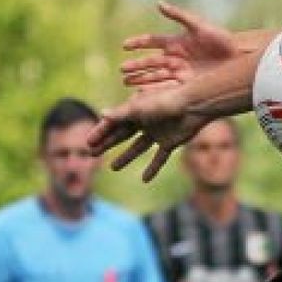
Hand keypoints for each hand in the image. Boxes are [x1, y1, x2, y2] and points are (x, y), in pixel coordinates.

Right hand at [87, 84, 210, 181]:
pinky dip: (153, 169)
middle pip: (122, 135)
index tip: (88, 143)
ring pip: (138, 148)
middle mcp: (146, 122)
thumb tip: (102, 113)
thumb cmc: (165, 102)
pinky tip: (145, 180)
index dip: (101, 132)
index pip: (114, 123)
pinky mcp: (171, 142)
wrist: (193, 106)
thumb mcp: (140, 108)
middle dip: (107, 144)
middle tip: (91, 154)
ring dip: (126, 157)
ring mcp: (158, 133)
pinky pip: (160, 158)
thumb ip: (121, 113)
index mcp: (136, 110)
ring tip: (112, 167)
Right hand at [121, 2, 235, 87]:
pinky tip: (143, 94)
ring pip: (155, 76)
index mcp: (176, 42)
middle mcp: (175, 58)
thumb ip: (179, 15)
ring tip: (126, 82)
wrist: (239, 59)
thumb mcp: (200, 26)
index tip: (125, 45)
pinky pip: (166, 88)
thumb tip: (159, 3)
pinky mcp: (186, 85)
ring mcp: (179, 72)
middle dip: (136, 66)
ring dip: (141, 79)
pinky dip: (154, 90)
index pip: (152, 41)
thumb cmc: (221, 40)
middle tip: (122, 69)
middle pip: (150, 62)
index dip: (138, 43)